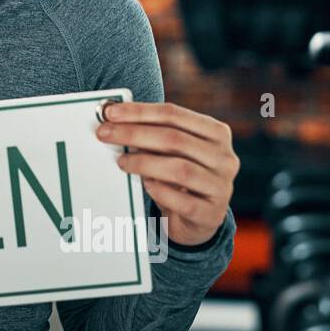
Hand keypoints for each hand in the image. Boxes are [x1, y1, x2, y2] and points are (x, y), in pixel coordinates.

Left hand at [96, 101, 236, 246]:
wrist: (198, 219)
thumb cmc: (179, 176)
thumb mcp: (172, 151)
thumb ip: (152, 132)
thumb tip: (113, 117)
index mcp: (216, 133)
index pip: (174, 114)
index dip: (139, 111)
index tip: (110, 112)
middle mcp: (225, 158)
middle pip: (174, 139)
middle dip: (134, 134)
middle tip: (104, 134)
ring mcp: (221, 187)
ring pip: (179, 169)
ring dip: (144, 162)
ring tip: (121, 162)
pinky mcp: (211, 214)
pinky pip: (182, 200)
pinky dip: (159, 191)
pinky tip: (145, 185)